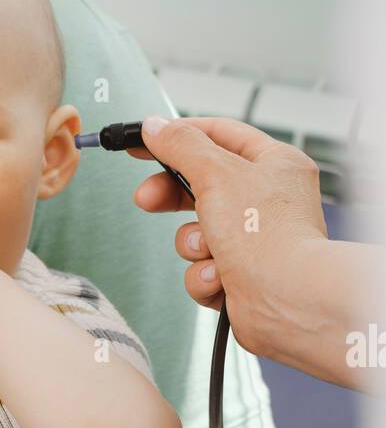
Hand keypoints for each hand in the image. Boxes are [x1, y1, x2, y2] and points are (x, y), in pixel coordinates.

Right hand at [129, 115, 326, 360]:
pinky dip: (204, 276)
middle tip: (146, 199)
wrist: (285, 301)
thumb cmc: (266, 235)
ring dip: (194, 245)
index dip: (178, 136)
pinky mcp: (241, 278)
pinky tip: (221, 280)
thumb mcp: (216, 174)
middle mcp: (267, 201)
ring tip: (212, 252)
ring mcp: (254, 241)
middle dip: (172, 197)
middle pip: (202, 186)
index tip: (142, 141)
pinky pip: (202, 270)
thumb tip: (154, 127)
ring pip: (197, 234)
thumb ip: (181, 146)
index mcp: (275, 164)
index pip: (219, 136)